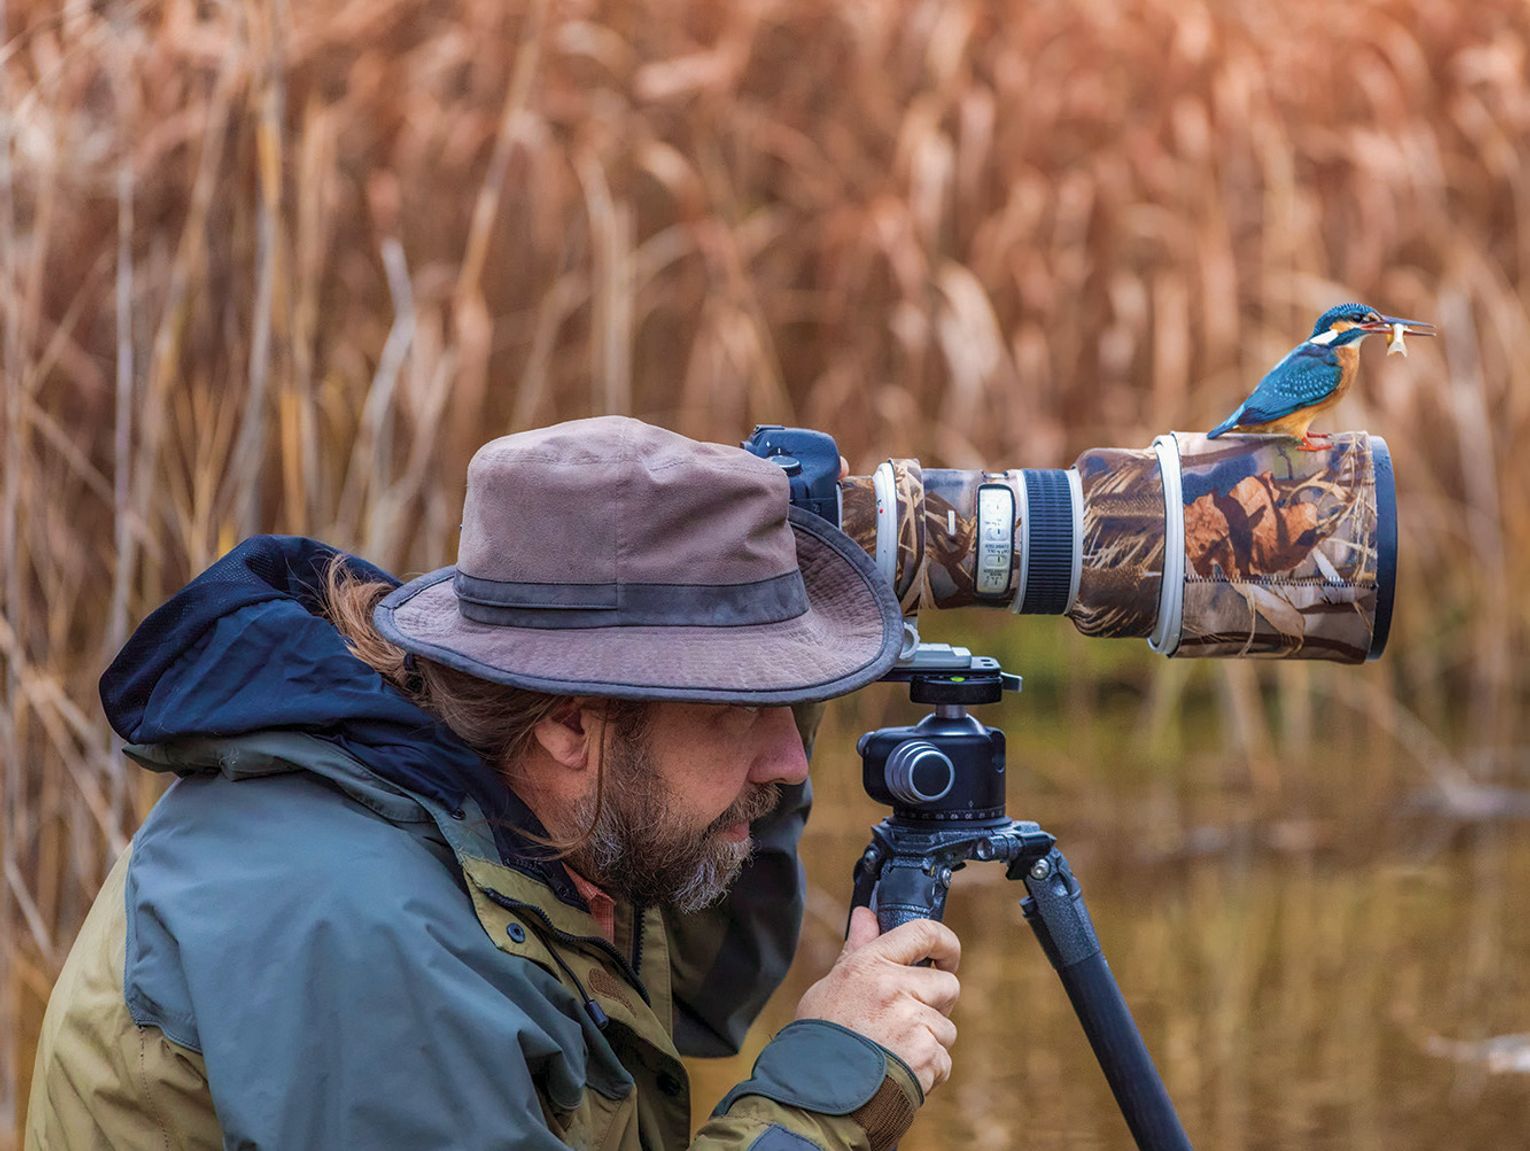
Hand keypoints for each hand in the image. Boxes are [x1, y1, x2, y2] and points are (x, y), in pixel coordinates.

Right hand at [793, 907, 960, 1095]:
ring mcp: (911, 1021)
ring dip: (929, 1044)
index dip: (945, 943)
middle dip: (937, 1005)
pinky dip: (927, 1072)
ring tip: (894, 1054)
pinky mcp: (925, 1055)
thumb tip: (865, 914)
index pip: (922, 932)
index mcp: (870, 964)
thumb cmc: (819, 1037)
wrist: (815, 1093)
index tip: (946, 957)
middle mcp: (893, 987)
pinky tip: (898, 1074)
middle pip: (947, 985)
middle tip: (911, 1021)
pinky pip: (943, 1060)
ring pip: (946, 1028)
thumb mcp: (831, 986)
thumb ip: (856, 950)